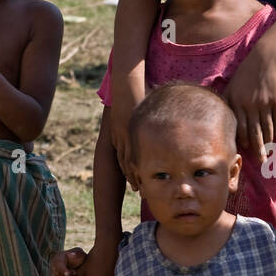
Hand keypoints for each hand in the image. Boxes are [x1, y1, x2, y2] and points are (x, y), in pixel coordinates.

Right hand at [51, 247, 86, 275]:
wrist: (80, 265)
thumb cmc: (80, 258)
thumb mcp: (80, 253)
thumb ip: (77, 253)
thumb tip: (73, 255)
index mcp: (59, 257)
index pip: (58, 264)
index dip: (63, 270)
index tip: (72, 273)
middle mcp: (54, 265)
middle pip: (55, 274)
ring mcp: (53, 273)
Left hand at [108, 71, 142, 189]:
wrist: (124, 83)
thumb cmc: (132, 91)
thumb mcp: (136, 107)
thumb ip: (144, 114)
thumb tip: (156, 115)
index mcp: (119, 132)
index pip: (124, 156)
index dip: (130, 170)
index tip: (137, 182)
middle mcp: (118, 136)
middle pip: (124, 163)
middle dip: (132, 177)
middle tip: (140, 191)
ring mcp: (121, 135)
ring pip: (127, 161)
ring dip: (134, 176)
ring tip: (142, 189)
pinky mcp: (126, 132)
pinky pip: (130, 153)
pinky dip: (133, 166)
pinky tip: (140, 175)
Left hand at [223, 42, 275, 155]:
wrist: (265, 60)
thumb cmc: (245, 74)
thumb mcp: (232, 86)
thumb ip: (227, 101)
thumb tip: (221, 116)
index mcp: (237, 102)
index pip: (240, 128)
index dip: (243, 140)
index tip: (245, 149)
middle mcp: (250, 105)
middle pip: (255, 132)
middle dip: (258, 149)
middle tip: (261, 162)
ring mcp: (265, 103)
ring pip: (268, 128)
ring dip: (269, 141)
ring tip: (270, 151)